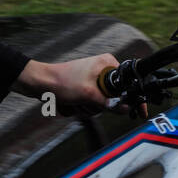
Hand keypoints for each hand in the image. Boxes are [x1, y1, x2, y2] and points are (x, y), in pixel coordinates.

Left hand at [13, 54, 145, 117]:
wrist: (38, 84)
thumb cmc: (61, 82)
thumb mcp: (88, 94)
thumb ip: (109, 103)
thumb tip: (125, 109)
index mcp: (107, 64)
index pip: (128, 83)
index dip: (134, 99)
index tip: (140, 113)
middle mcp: (102, 70)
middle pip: (113, 98)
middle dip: (98, 106)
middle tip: (84, 102)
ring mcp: (92, 80)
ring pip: (100, 105)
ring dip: (86, 109)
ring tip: (74, 102)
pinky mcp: (83, 89)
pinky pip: (89, 105)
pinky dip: (79, 108)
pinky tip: (69, 103)